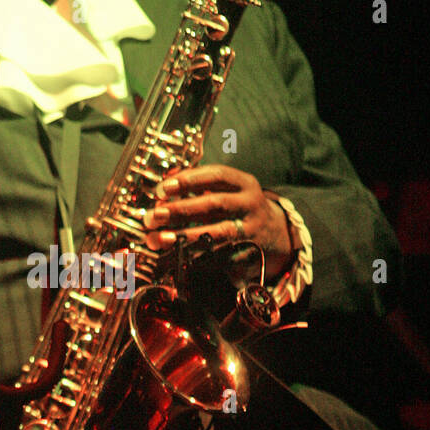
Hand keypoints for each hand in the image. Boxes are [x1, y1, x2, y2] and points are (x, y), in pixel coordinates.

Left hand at [143, 165, 292, 278]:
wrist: (275, 233)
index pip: (216, 175)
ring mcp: (250, 230)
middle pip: (215, 204)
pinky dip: (195, 254)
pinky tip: (175, 255)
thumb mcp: (225, 188)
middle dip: (181, 209)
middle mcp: (250, 205)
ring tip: (159, 238)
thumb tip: (166, 181)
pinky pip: (219, 255)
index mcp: (244, 183)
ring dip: (185, 235)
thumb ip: (197, 183)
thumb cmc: (237, 205)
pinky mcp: (247, 253)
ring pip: (218, 233)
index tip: (164, 188)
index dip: (189, 180)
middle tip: (155, 214)